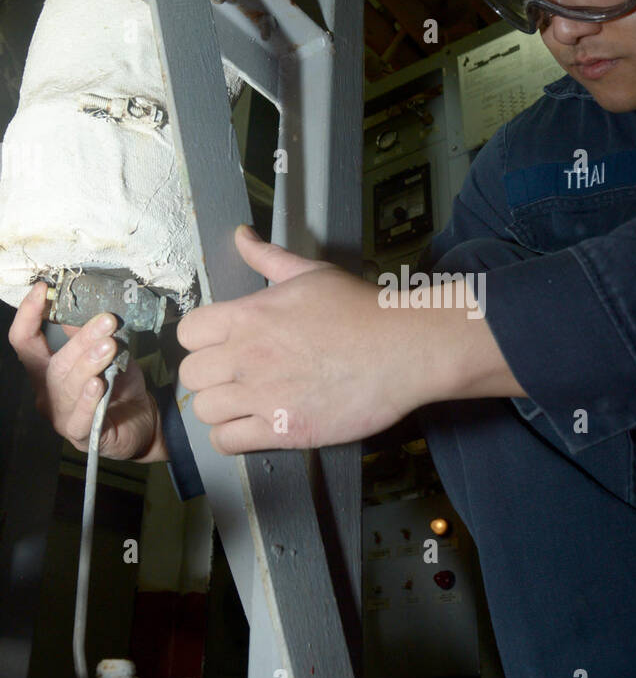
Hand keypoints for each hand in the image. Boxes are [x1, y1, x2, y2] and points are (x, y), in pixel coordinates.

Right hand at [8, 281, 167, 461]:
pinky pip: (79, 418)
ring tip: (109, 347)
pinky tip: (98, 385)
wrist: (143, 421)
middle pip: (53, 363)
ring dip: (88, 364)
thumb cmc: (120, 386)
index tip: (42, 290)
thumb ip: (87, 333)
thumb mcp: (106, 353)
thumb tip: (79, 301)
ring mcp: (60, 415)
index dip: (28, 315)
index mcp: (47, 369)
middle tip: (107, 322)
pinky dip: (88, 401)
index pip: (25, 341)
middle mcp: (47, 392)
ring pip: (67, 387)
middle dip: (80, 340)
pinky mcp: (79, 434)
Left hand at [176, 225, 439, 453]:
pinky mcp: (282, 430)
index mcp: (248, 315)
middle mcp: (247, 356)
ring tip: (242, 404)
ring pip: (204, 411)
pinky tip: (251, 427)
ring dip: (219, 408)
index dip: (201, 341)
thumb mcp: (311, 273)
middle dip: (208, 376)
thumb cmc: (361, 309)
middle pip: (191, 375)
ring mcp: (263, 396)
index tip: (221, 346)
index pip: (187, 333)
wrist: (405, 350)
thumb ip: (268, 257)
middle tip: (234, 377)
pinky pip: (226, 442)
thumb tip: (241, 235)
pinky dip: (231, 438)